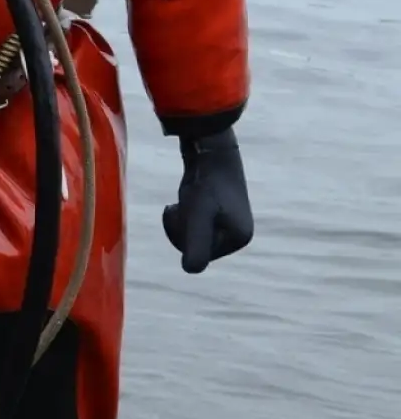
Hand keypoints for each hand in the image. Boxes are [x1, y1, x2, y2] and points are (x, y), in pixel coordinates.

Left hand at [163, 127, 253, 273]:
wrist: (209, 147)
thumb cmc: (205, 183)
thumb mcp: (198, 216)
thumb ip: (196, 245)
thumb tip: (190, 271)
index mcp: (238, 238)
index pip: (200, 255)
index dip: (183, 236)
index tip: (182, 211)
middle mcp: (237, 231)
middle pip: (196, 245)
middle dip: (182, 228)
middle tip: (180, 205)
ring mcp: (228, 219)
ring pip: (192, 233)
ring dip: (181, 219)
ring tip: (182, 200)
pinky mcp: (217, 207)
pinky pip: (194, 221)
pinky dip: (184, 211)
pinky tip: (183, 197)